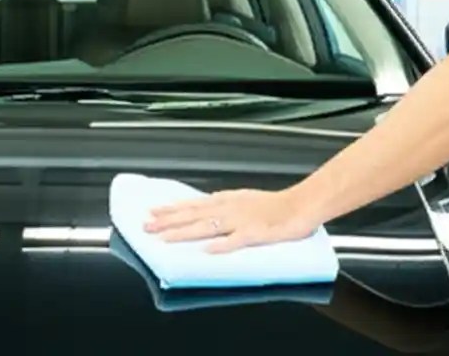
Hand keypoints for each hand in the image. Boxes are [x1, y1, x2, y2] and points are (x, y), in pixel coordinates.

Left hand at [143, 188, 319, 253]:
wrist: (302, 204)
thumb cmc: (275, 205)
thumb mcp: (243, 199)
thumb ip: (222, 204)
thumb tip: (202, 207)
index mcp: (227, 201)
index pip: (192, 204)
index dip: (171, 209)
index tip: (151, 212)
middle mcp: (229, 208)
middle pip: (193, 215)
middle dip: (168, 221)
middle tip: (147, 226)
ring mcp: (242, 221)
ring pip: (208, 226)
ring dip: (185, 232)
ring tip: (165, 238)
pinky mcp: (256, 233)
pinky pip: (237, 240)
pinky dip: (222, 245)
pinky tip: (208, 250)